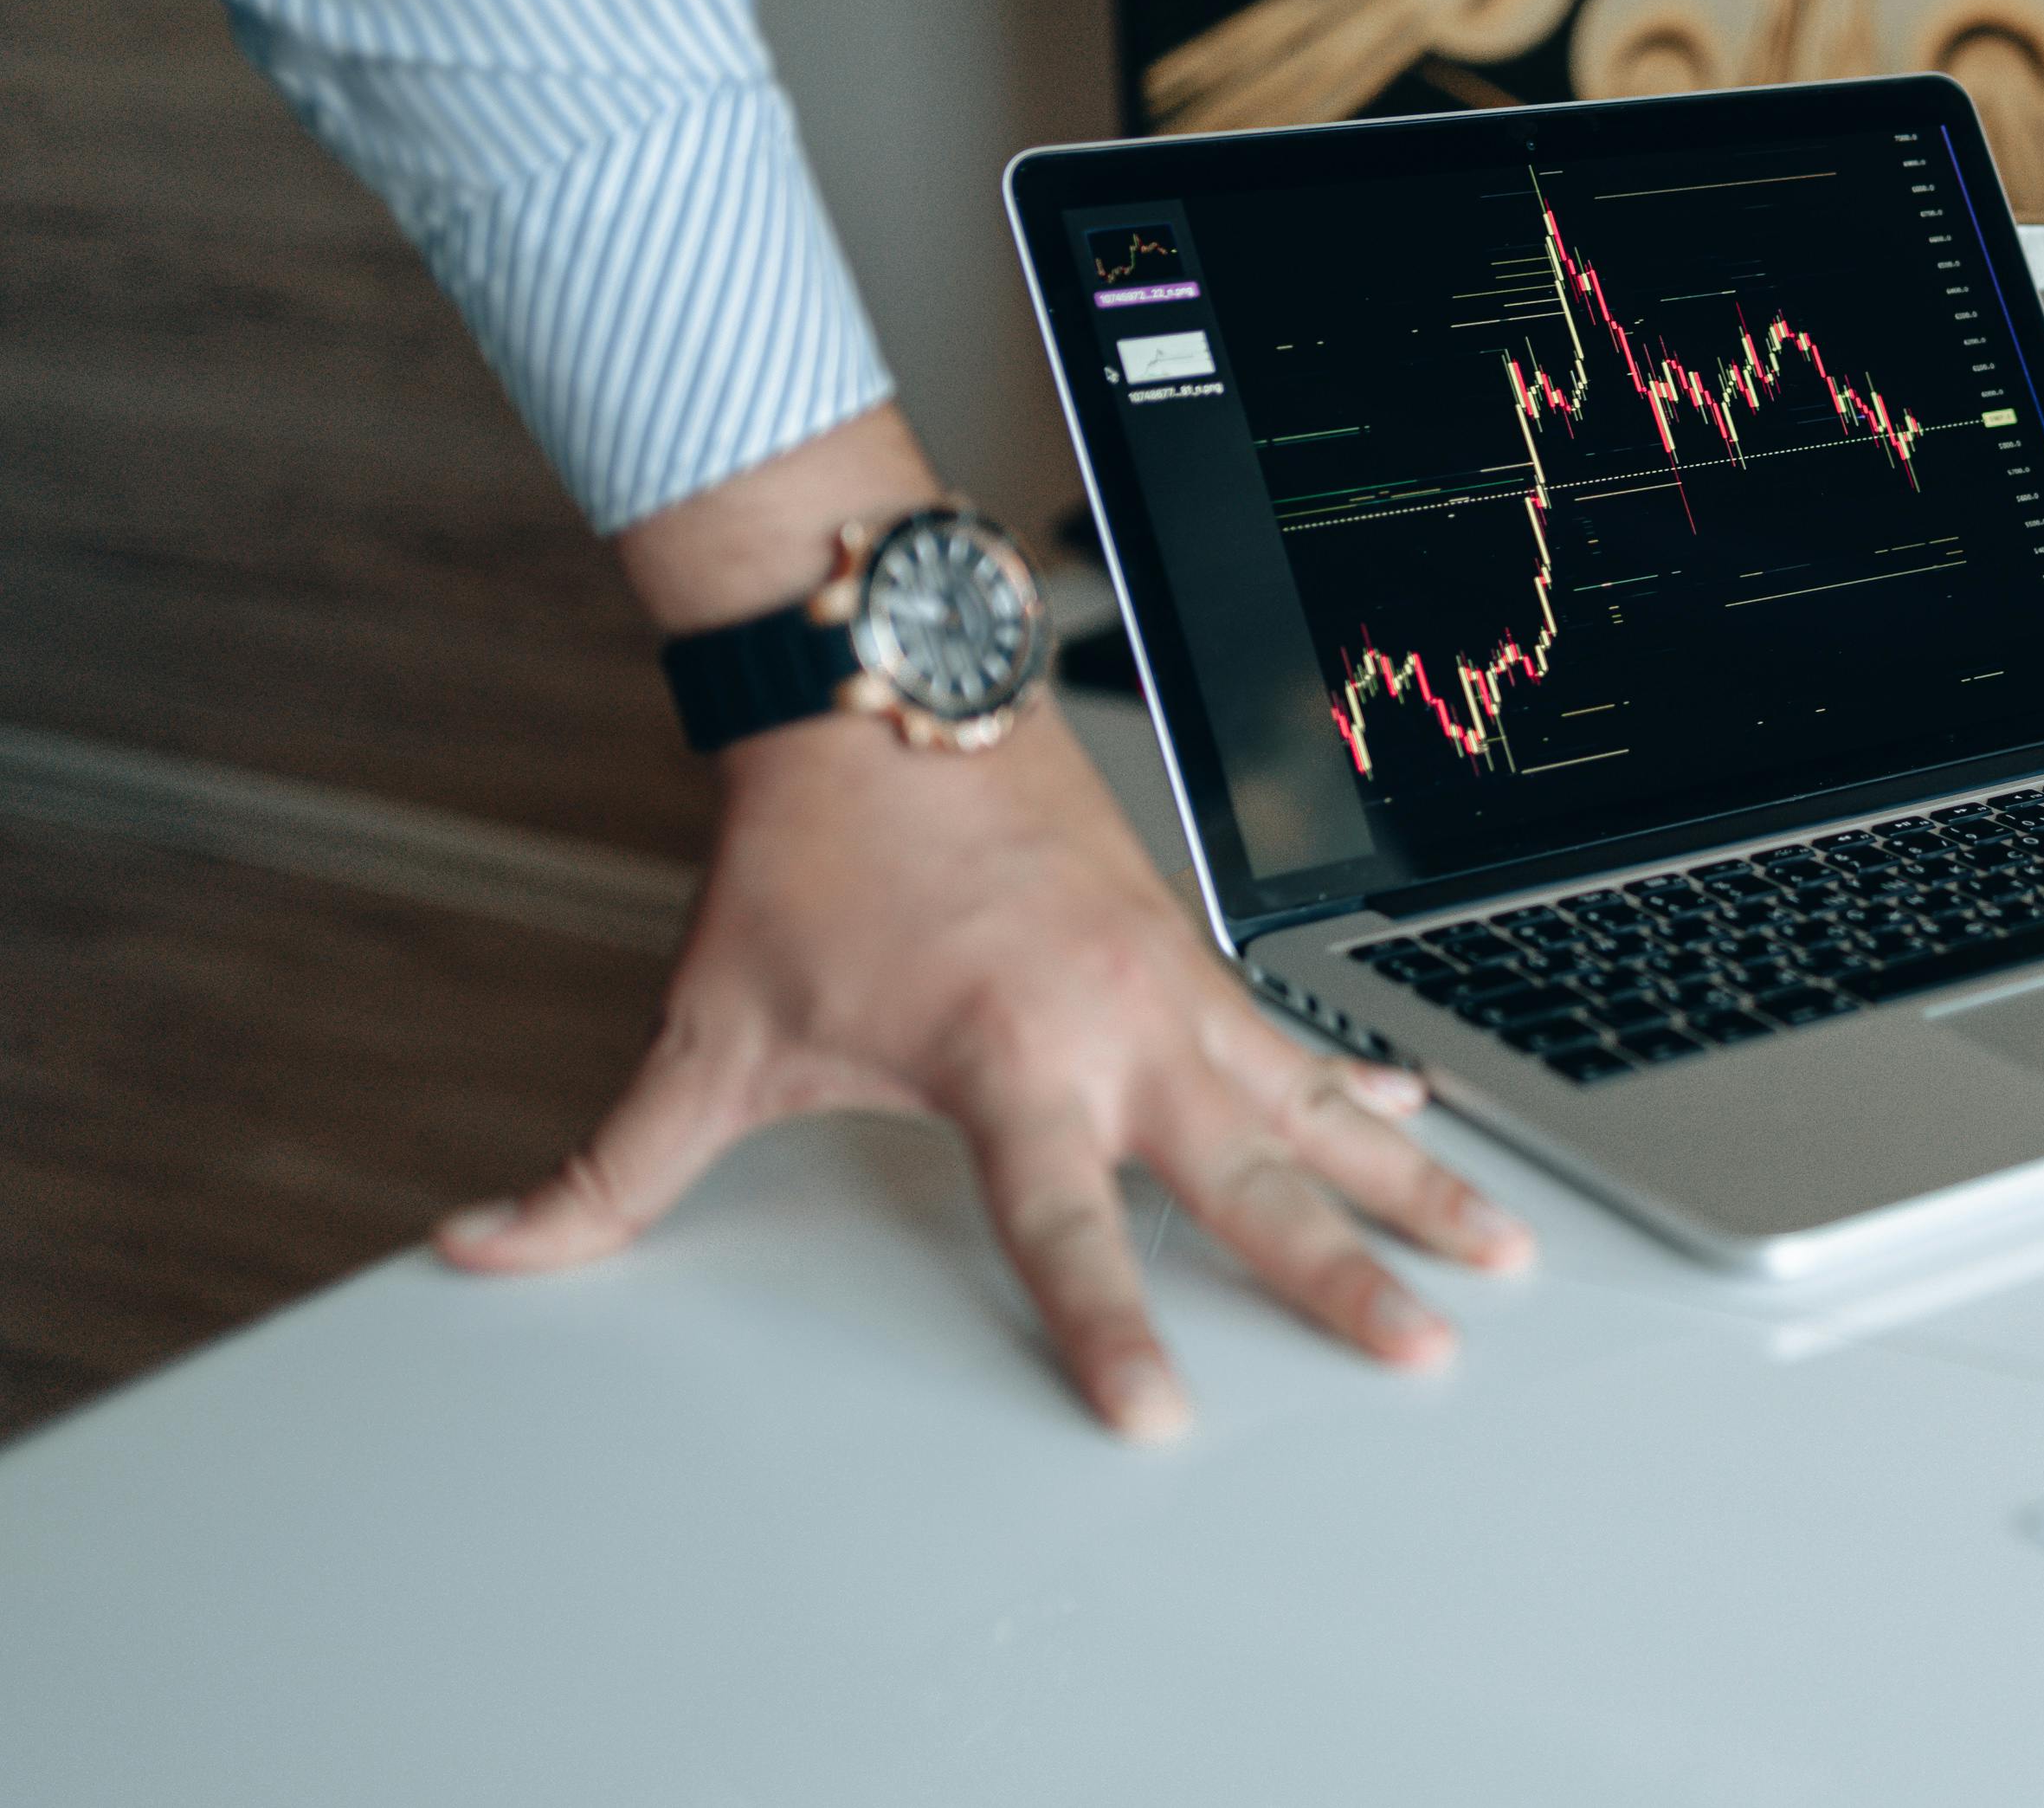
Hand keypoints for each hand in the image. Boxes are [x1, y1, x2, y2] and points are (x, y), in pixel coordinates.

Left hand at [432, 408, 1532, 1438]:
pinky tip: (1431, 1118)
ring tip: (1496, 1252)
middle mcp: (1117, 1028)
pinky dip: (1371, 1084)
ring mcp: (1172, 985)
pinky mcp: (1189, 950)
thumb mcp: (710, 1028)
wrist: (887, 689)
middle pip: (1254, 1178)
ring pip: (1319, 1104)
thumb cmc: (814, 855)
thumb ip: (611, 1167)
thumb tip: (484, 1247)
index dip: (1108, 1334)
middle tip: (1424, 1351)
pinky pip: (1302, 1035)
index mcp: (1009, 1061)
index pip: (1067, 1231)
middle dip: (1345, 1275)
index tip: (1160, 1418)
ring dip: (1411, 1182)